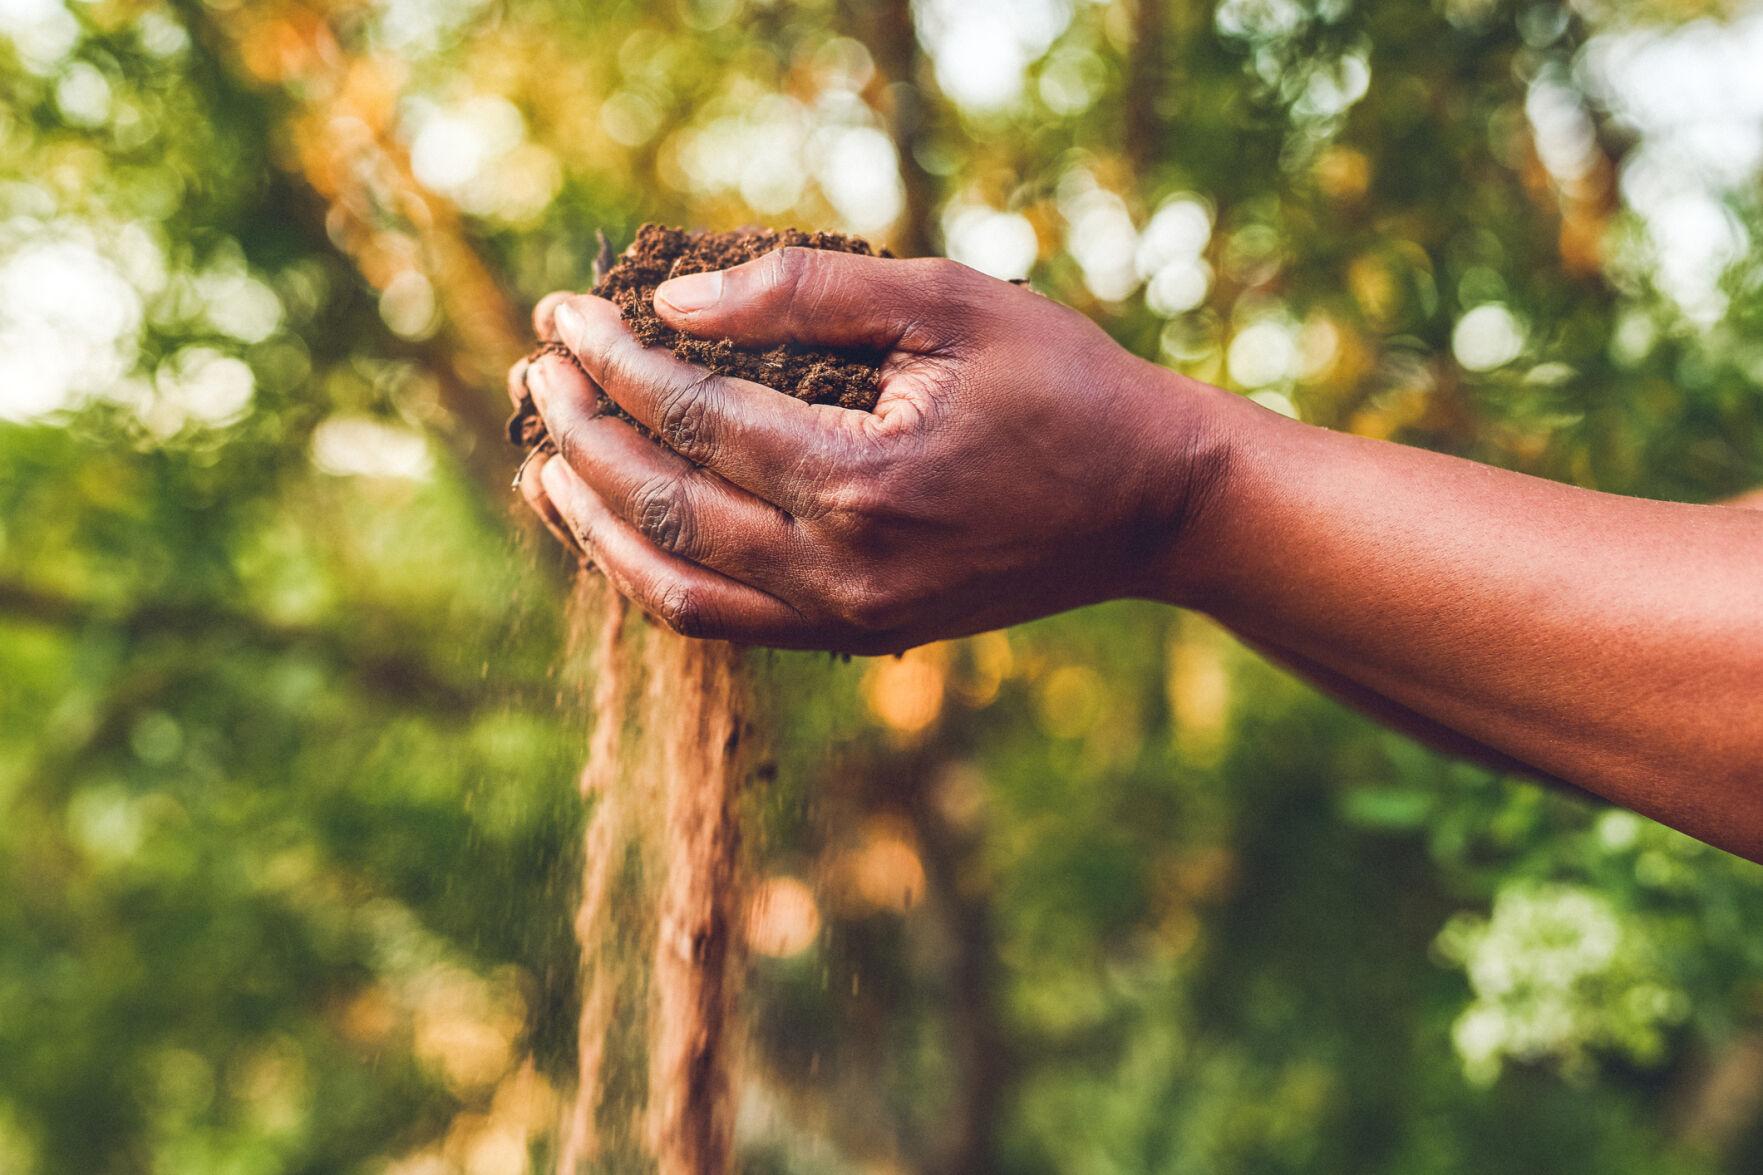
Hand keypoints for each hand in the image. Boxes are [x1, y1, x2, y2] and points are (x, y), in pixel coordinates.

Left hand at [512, 247, 1227, 652]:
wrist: (1153, 504)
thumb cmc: (1064, 385)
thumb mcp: (949, 303)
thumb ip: (808, 294)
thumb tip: (675, 306)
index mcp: (864, 480)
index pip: (693, 419)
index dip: (614, 364)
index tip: (562, 316)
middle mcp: (842, 570)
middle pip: (663, 504)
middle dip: (580, 434)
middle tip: (536, 373)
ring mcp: (848, 620)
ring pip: (674, 587)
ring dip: (594, 522)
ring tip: (543, 462)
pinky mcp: (859, 639)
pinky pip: (724, 622)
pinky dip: (655, 574)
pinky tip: (620, 527)